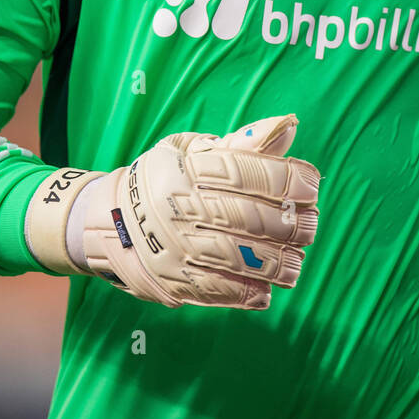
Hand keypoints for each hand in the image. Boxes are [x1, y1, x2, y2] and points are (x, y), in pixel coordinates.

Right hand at [77, 113, 319, 309]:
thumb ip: (242, 144)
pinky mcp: (171, 278)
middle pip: (249, 217)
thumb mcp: (192, 150)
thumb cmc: (164, 180)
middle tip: (310, 228)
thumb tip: (289, 126)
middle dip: (289, 226)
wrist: (106, 221)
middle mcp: (181, 206)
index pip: (249, 171)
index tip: (312, 186)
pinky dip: (247, 293)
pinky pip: (217, 289)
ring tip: (295, 264)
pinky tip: (266, 290)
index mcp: (189, 168)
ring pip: (238, 258)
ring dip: (276, 265)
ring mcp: (175, 245)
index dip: (289, 179)